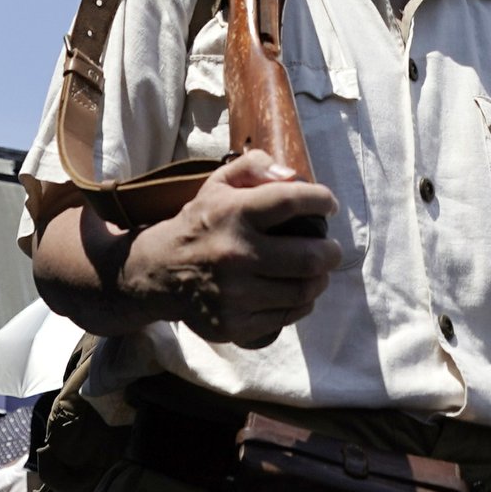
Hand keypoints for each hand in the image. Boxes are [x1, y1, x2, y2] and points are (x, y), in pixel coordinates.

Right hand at [123, 150, 341, 345]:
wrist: (159, 272)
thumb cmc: (199, 224)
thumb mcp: (217, 185)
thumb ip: (253, 166)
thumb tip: (289, 174)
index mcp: (232, 214)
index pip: (291, 201)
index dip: (320, 200)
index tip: (328, 205)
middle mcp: (235, 255)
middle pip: (310, 258)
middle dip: (331, 252)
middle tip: (331, 249)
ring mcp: (235, 295)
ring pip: (303, 291)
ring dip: (318, 280)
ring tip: (315, 270)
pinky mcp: (236, 324)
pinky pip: (287, 315)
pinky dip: (299, 303)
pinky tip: (294, 291)